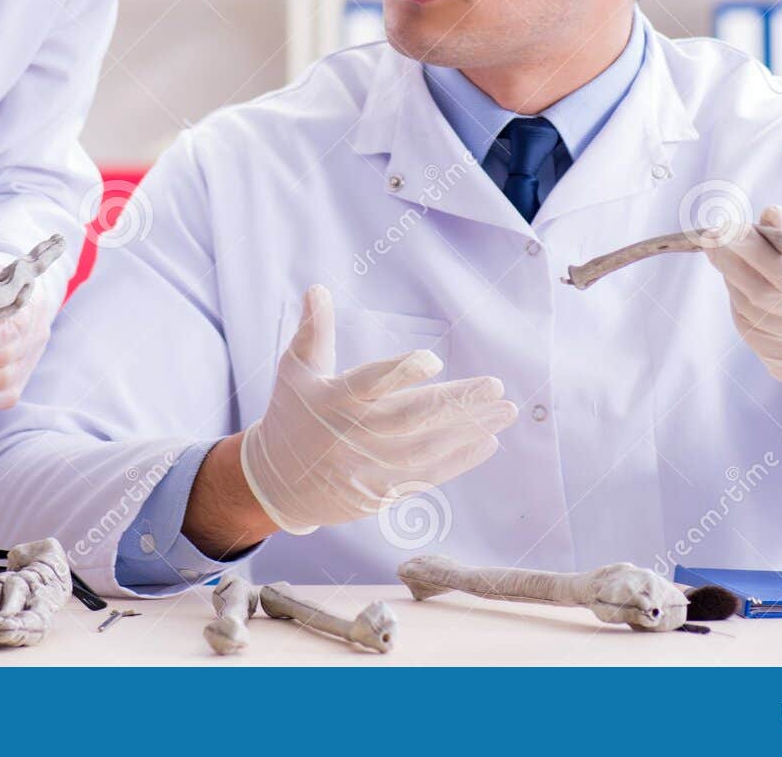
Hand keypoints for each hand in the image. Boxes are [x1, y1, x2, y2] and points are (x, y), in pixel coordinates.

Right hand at [238, 285, 517, 535]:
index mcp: (331, 400)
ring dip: (468, 430)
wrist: (277, 484)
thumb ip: (313, 331)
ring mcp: (366, 469)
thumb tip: (317, 288)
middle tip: (495, 386)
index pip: (368, 384)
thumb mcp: (295, 370)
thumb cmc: (292, 416)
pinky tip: (487, 441)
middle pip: (408, 420)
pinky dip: (458, 460)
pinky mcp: (379, 494)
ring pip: (425, 450)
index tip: (432, 359)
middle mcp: (350, 435)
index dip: (400, 373)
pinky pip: (425, 477)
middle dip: (455, 403)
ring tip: (504, 411)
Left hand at [705, 204, 781, 384]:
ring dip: (734, 284)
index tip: (723, 227)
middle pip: (762, 294)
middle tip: (712, 238)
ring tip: (737, 265)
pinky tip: (750, 296)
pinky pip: (751, 335)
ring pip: (749, 313)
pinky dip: (742, 310)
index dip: (752, 249)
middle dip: (729, 261)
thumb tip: (769, 215)